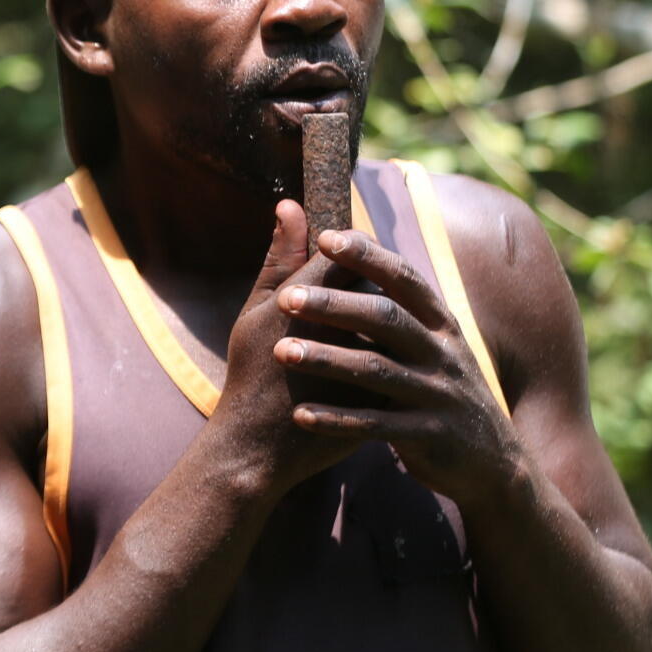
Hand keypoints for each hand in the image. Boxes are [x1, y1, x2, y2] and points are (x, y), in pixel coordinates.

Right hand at [215, 202, 370, 491]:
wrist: (258, 447)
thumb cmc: (250, 374)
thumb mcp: (256, 311)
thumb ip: (279, 257)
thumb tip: (291, 204)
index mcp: (305, 299)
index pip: (345, 254)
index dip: (346, 251)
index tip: (340, 254)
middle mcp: (340, 327)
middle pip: (374, 286)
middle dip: (366, 286)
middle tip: (351, 294)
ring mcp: (364, 363)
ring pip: (393, 324)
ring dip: (382, 323)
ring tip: (362, 332)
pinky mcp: (382, 394)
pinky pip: (401, 362)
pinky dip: (394, 355)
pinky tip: (383, 359)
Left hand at [272, 228, 524, 508]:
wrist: (494, 463)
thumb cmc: (443, 394)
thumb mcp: (432, 349)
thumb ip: (397, 313)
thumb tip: (358, 263)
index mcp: (441, 325)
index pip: (404, 279)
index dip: (368, 256)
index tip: (326, 237)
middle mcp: (443, 353)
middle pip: (386, 318)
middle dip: (334, 305)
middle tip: (285, 298)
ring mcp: (439, 395)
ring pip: (377, 370)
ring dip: (326, 360)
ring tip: (280, 353)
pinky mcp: (430, 436)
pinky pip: (377, 425)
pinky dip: (338, 419)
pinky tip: (300, 415)